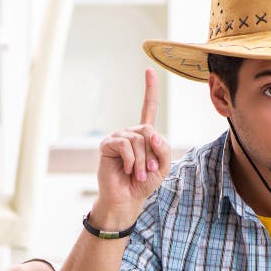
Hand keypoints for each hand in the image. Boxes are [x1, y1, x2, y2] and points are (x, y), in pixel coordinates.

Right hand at [93, 68, 170, 225]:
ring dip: (143, 162)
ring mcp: (118, 137)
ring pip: (138, 139)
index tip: (149, 70)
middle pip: (148, 130)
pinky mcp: (108, 145)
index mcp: (144, 136)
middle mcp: (130, 133)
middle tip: (150, 171)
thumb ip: (163, 149)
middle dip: (153, 154)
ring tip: (139, 175)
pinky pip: (125, 145)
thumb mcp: (162, 167)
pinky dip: (132, 160)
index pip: (148, 109)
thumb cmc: (144, 184)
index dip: (149, 90)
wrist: (127, 199)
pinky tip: (128, 171)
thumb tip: (152, 134)